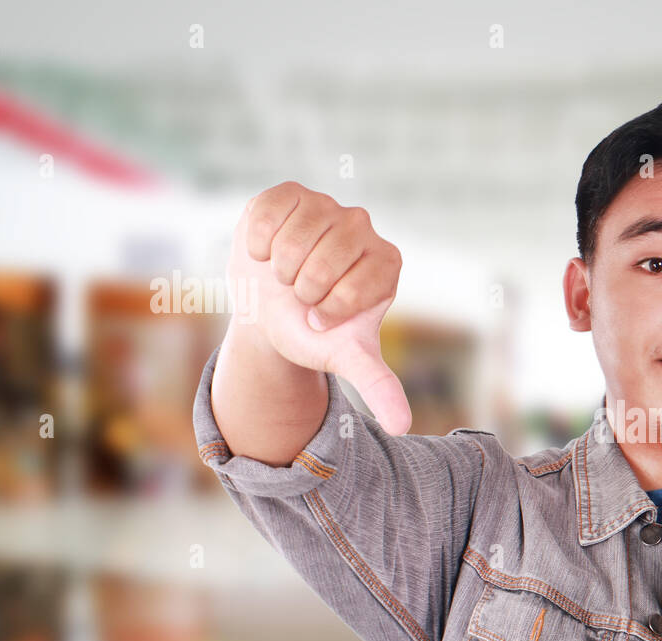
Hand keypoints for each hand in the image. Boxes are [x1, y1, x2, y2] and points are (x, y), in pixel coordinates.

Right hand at [227, 181, 411, 435]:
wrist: (271, 312)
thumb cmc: (314, 332)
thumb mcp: (345, 358)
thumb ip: (377, 384)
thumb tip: (403, 426)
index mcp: (386, 262)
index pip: (353, 288)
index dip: (328, 311)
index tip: (323, 316)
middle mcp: (363, 227)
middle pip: (325, 259)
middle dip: (303, 290)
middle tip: (301, 295)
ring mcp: (326, 205)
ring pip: (296, 235)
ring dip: (279, 267)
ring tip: (284, 274)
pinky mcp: (289, 193)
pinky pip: (267, 211)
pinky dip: (258, 240)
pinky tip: (266, 252)